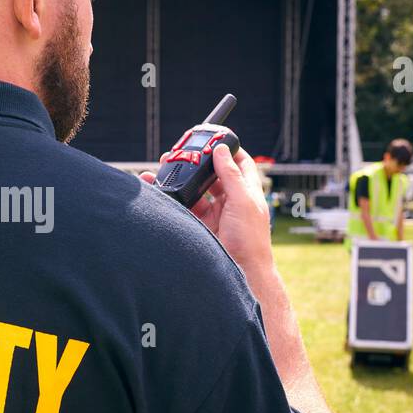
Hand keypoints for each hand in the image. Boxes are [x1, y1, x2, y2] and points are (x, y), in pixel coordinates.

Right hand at [141, 144, 272, 277]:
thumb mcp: (243, 201)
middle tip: (183, 154)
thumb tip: (221, 150)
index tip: (214, 139)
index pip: (239, 163)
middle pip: (213, 175)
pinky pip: (185, 207)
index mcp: (247, 192)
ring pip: (196, 190)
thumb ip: (231, 175)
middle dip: (198, 163)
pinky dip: (173, 197)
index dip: (228, 150)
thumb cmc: (251, 240)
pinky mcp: (200, 225)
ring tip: (166, 167)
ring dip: (183, 179)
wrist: (241, 273)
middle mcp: (231, 201)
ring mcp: (215, 214)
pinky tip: (161, 189)